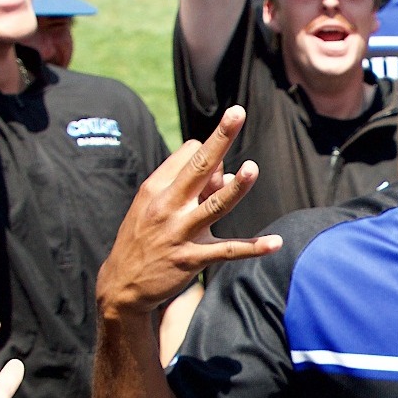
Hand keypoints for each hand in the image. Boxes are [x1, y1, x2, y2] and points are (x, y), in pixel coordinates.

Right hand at [94, 107, 281, 317]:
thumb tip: (228, 174)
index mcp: (157, 187)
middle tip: (237, 112)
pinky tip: (276, 243)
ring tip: (252, 169)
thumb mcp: (155, 206)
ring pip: (214, 205)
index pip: (190, 155)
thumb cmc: (143, 237)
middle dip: (219, 139)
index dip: (209, 153)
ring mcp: (181, 233)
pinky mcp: (192, 259)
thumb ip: (189, 188)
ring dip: (235, 188)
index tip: (214, 166)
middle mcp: (168, 206)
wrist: (121, 284)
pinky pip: (228, 251)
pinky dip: (253, 247)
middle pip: (198, 166)